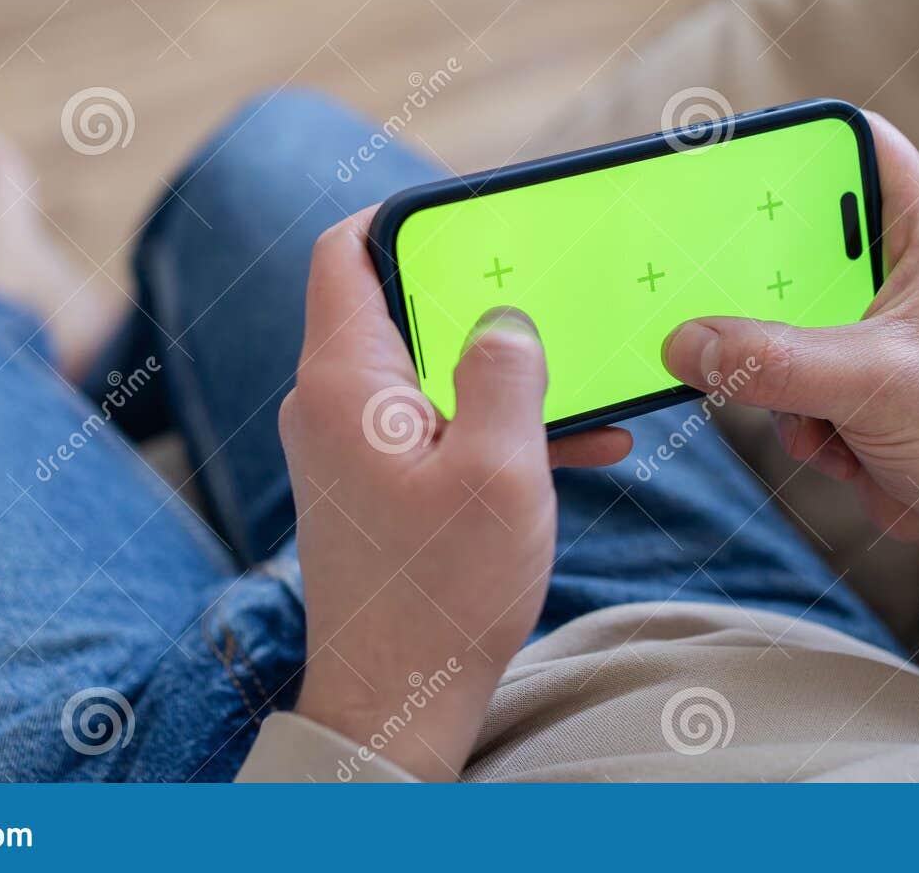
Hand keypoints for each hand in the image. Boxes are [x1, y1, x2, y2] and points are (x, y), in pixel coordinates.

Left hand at [280, 208, 629, 779]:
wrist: (396, 704)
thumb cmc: (440, 596)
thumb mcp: (501, 470)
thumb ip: (507, 374)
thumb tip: (504, 319)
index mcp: (347, 382)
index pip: (345, 251)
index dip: (404, 215)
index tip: (473, 217)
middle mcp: (333, 405)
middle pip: (397, 304)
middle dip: (480, 296)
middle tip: (550, 293)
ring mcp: (351, 447)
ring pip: (429, 369)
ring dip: (504, 371)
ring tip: (585, 382)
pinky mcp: (375, 485)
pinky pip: (437, 425)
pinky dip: (496, 424)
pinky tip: (579, 444)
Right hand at [662, 114, 918, 614]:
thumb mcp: (875, 384)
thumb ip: (777, 360)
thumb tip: (685, 343)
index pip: (864, 147)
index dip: (805, 136)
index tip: (734, 150)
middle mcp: (890, 272)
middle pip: (796, 234)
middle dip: (753, 267)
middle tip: (703, 272)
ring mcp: (858, 328)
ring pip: (773, 311)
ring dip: (770, 360)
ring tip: (805, 401)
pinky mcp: (836, 380)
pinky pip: (773, 370)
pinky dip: (786, 409)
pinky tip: (834, 442)